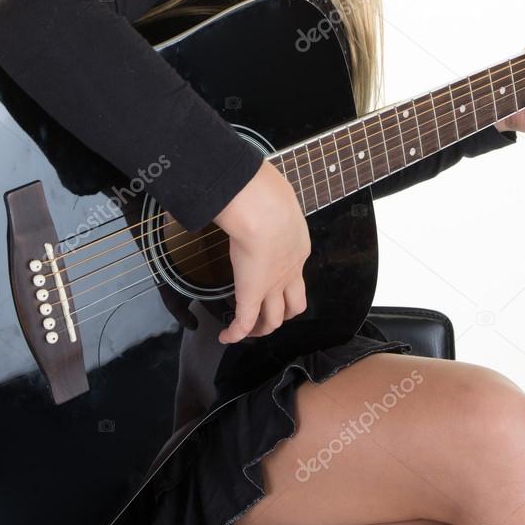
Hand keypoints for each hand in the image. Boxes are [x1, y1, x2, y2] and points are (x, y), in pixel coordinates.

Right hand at [213, 158, 310, 343]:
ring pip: (273, 318)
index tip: (275, 279)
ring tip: (250, 329)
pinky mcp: (251, 294)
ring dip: (262, 327)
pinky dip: (236, 333)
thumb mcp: (275, 198)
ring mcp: (272, 286)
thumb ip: (267, 200)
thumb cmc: (269, 197)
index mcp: (298, 248)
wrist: (265, 209)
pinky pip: (244, 321)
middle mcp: (290, 272)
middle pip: (294, 305)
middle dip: (283, 314)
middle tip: (269, 315)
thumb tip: (252, 187)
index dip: (286, 281)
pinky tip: (226, 337)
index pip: (295, 271)